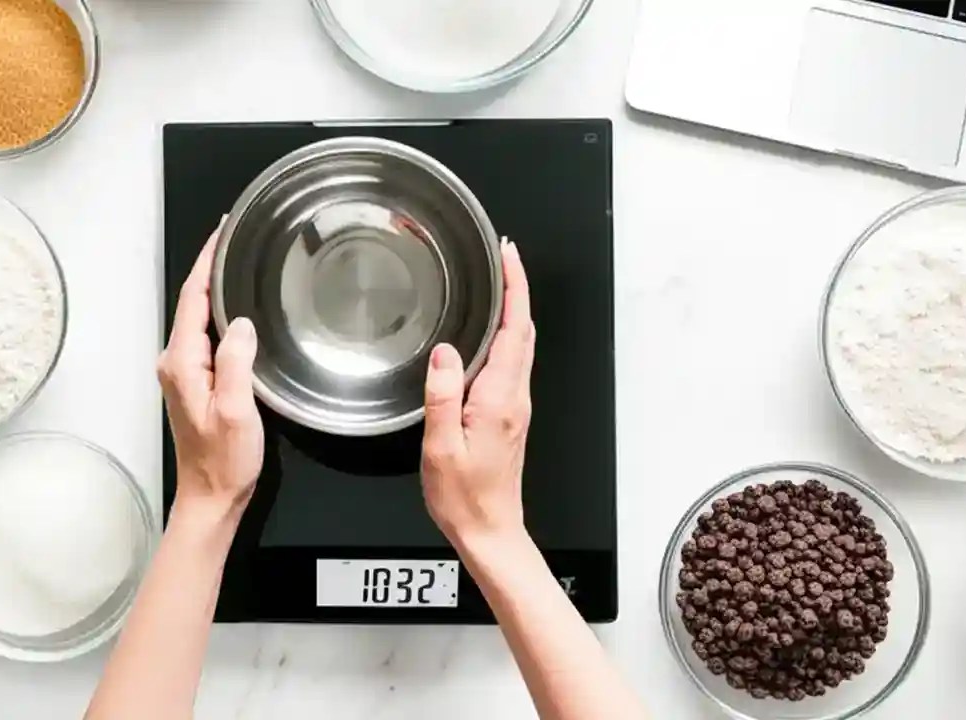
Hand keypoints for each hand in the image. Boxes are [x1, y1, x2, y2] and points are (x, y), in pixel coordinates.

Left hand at [158, 224, 263, 516]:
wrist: (212, 498)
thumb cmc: (224, 461)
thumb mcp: (236, 410)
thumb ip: (237, 362)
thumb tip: (242, 324)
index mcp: (182, 363)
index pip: (193, 298)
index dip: (207, 261)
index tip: (223, 231)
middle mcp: (177, 363)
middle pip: (193, 303)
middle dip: (212, 268)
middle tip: (238, 238)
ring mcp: (184, 373)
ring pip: (200, 320)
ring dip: (217, 292)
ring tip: (241, 265)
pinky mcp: (196, 383)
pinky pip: (208, 338)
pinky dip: (222, 317)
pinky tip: (241, 311)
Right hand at [421, 240, 534, 542]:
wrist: (490, 531)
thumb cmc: (465, 497)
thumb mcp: (441, 447)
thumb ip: (442, 396)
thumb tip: (444, 353)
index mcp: (499, 399)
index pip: (515, 329)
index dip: (515, 287)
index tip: (508, 255)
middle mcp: (514, 398)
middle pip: (523, 330)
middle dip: (517, 288)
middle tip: (503, 256)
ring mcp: (515, 407)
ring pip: (520, 345)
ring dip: (513, 310)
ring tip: (497, 283)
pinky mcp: (509, 416)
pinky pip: (511, 363)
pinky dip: (505, 335)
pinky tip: (488, 333)